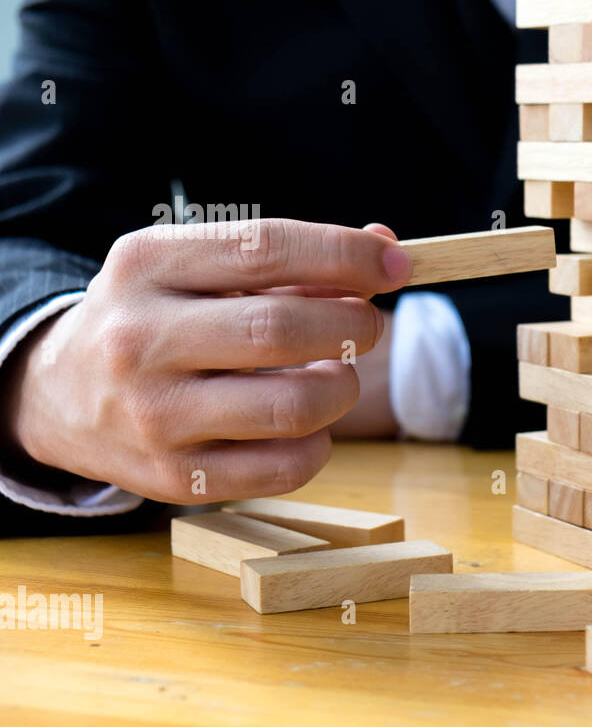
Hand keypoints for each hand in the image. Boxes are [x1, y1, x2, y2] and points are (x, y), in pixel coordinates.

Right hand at [0, 219, 410, 501]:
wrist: (59, 395)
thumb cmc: (158, 319)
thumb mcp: (199, 270)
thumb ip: (290, 261)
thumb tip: (384, 250)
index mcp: (148, 265)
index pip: (265, 249)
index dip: (345, 255)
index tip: (397, 264)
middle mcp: (140, 338)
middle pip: (281, 331)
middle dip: (352, 325)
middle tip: (368, 326)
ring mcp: (153, 414)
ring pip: (292, 408)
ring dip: (342, 389)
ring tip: (337, 375)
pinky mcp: (171, 477)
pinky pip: (282, 468)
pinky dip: (318, 445)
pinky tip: (310, 426)